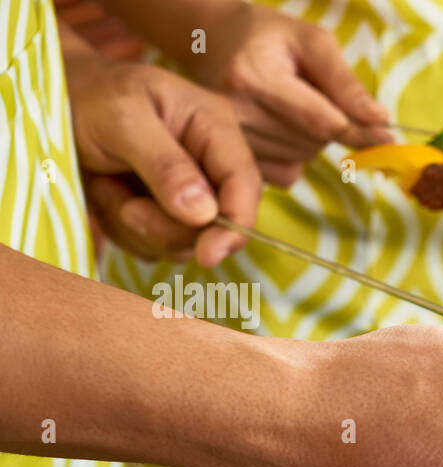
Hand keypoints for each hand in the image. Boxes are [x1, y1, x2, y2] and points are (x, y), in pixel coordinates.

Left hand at [63, 48, 260, 268]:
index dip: (236, 225)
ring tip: (107, 185)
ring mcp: (191, 193)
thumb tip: (204, 213)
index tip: (207, 255)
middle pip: (217, 224)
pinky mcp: (166, 214)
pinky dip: (124, 230)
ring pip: (184, 241)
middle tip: (126, 208)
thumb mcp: (122, 119)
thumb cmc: (89, 97)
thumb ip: (165, 164)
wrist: (59, 104)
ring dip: (137, 226)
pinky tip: (107, 194)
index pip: (245, 184)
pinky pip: (156, 246)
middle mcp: (211, 163)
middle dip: (168, 227)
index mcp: (216, 128)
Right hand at [184, 3, 390, 185]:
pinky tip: (282, 127)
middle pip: (314, 141)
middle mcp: (236, 111)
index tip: (388, 137)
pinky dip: (297, 156)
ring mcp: (229, 139)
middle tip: (316, 95)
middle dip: (332, 126)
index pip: (319, 119)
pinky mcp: (233, 158)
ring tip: (293, 105)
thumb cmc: (269, 38)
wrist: (212, 42)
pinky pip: (287, 174)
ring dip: (314, 139)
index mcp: (254, 76)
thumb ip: (345, 82)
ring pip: (303, 158)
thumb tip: (379, 120)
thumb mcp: (312, 42)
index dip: (358, 131)